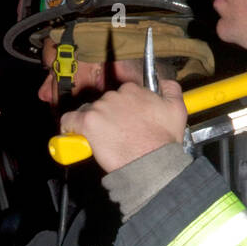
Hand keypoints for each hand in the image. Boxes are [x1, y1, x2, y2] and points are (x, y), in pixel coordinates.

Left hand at [60, 79, 186, 171]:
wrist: (152, 162)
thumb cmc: (164, 141)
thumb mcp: (177, 110)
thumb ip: (171, 90)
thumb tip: (164, 82)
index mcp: (133, 90)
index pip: (121, 95)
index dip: (122, 109)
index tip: (125, 121)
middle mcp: (115, 95)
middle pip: (104, 103)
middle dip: (108, 116)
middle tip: (117, 133)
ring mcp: (100, 108)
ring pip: (89, 112)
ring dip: (93, 123)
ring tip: (104, 140)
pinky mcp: (87, 122)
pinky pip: (69, 120)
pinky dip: (70, 127)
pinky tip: (76, 135)